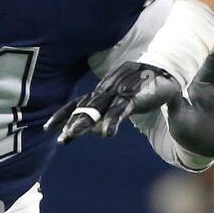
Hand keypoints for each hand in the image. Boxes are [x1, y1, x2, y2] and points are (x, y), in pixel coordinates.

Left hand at [46, 61, 181, 143]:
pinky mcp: (133, 97)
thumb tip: (99, 132)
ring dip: (84, 122)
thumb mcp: (125, 102)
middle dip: (70, 122)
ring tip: (72, 135)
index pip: (78, 103)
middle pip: (84, 107)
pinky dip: (112, 122)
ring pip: (98, 109)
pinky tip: (107, 134)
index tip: (47, 128)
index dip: (62, 114)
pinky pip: (120, 111)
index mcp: (104, 91)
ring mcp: (119, 93)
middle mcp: (108, 91)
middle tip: (62, 139)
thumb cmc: (144, 87)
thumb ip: (112, 114)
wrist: (166, 73)